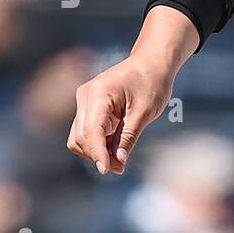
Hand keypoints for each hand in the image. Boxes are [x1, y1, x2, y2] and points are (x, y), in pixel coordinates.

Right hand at [67, 6, 197, 174]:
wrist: (153, 62)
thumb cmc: (153, 82)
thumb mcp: (145, 111)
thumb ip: (129, 136)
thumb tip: (117, 162)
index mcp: (99, 93)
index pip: (91, 131)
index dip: (97, 153)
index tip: (107, 170)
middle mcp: (85, 96)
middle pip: (81, 137)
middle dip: (98, 155)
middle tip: (121, 168)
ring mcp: (85, 100)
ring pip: (80, 136)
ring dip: (97, 151)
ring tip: (120, 160)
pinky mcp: (89, 105)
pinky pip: (87, 130)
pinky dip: (99, 142)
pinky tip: (115, 149)